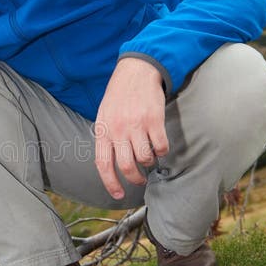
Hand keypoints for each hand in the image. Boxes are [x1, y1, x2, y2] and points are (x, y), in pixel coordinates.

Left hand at [94, 58, 168, 198]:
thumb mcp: (104, 114)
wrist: (136, 71)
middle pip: (126, 166)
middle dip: (134, 179)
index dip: (110, 183)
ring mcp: (136, 125)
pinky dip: (162, 151)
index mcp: (103, 129)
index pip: (103, 164)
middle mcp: (118, 129)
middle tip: (139, 180)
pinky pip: (160, 146)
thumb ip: (106, 137)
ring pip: (145, 158)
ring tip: (149, 157)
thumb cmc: (119, 95)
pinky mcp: (154, 120)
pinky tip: (159, 146)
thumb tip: (108, 162)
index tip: (118, 195)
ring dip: (149, 163)